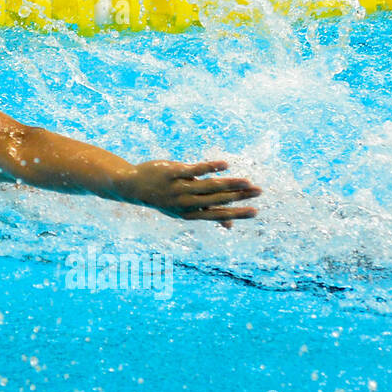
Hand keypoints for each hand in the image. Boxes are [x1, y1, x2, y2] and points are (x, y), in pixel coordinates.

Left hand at [123, 160, 259, 226]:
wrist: (133, 186)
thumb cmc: (164, 198)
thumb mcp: (182, 210)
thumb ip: (206, 214)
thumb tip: (229, 226)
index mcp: (189, 214)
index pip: (217, 215)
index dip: (237, 214)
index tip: (255, 212)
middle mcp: (185, 203)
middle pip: (217, 200)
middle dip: (240, 196)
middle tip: (258, 191)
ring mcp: (179, 188)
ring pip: (209, 186)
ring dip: (230, 183)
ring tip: (247, 181)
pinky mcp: (173, 172)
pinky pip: (195, 169)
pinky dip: (211, 167)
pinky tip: (225, 165)